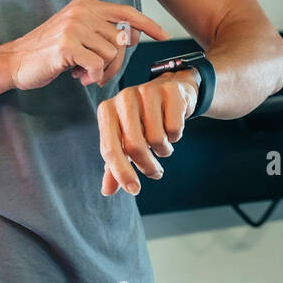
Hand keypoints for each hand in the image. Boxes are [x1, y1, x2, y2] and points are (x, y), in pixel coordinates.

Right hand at [3, 0, 167, 90]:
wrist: (15, 61)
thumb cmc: (49, 52)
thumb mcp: (78, 34)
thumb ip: (102, 32)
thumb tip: (131, 37)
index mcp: (86, 5)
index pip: (126, 11)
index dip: (148, 24)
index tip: (163, 35)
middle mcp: (82, 11)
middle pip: (122, 39)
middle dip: (115, 61)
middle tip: (97, 71)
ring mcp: (74, 26)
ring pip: (112, 53)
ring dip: (102, 71)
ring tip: (82, 73)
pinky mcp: (67, 45)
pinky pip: (99, 65)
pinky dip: (94, 77)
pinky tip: (80, 78)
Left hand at [98, 70, 199, 195]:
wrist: (171, 91)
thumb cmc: (143, 120)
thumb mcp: (126, 140)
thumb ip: (115, 165)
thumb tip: (107, 191)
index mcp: (107, 110)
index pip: (109, 149)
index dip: (121, 173)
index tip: (134, 190)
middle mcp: (124, 97)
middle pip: (134, 146)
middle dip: (147, 166)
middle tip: (155, 172)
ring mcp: (147, 91)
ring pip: (157, 138)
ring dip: (163, 150)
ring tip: (163, 145)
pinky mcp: (171, 91)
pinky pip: (175, 128)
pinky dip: (176, 136)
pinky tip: (173, 129)